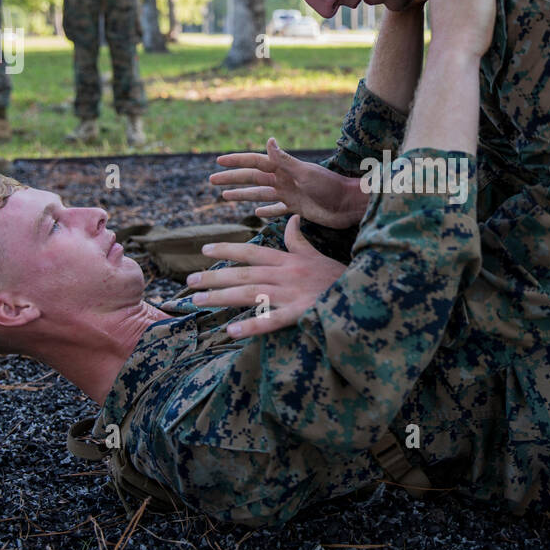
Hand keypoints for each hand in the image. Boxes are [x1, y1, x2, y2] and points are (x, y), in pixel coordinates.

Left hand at [185, 215, 347, 337]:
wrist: (361, 295)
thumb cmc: (336, 277)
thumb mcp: (316, 254)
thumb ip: (298, 240)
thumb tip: (292, 218)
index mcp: (287, 260)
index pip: (251, 251)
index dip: (227, 249)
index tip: (204, 249)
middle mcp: (285, 275)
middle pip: (243, 273)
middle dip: (214, 276)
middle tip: (188, 282)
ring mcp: (291, 294)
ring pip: (250, 293)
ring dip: (221, 297)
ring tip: (198, 301)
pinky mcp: (300, 314)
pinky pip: (272, 321)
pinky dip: (251, 325)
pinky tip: (231, 330)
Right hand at [211, 137, 365, 228]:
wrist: (349, 205)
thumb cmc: (331, 187)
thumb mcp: (306, 173)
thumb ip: (285, 160)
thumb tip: (268, 140)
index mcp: (285, 169)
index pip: (255, 162)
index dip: (236, 161)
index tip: (218, 161)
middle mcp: (285, 180)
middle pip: (252, 178)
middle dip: (232, 179)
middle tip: (211, 180)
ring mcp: (290, 194)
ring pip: (260, 194)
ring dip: (243, 194)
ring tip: (225, 197)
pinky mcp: (298, 209)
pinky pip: (277, 210)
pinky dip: (266, 210)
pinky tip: (256, 212)